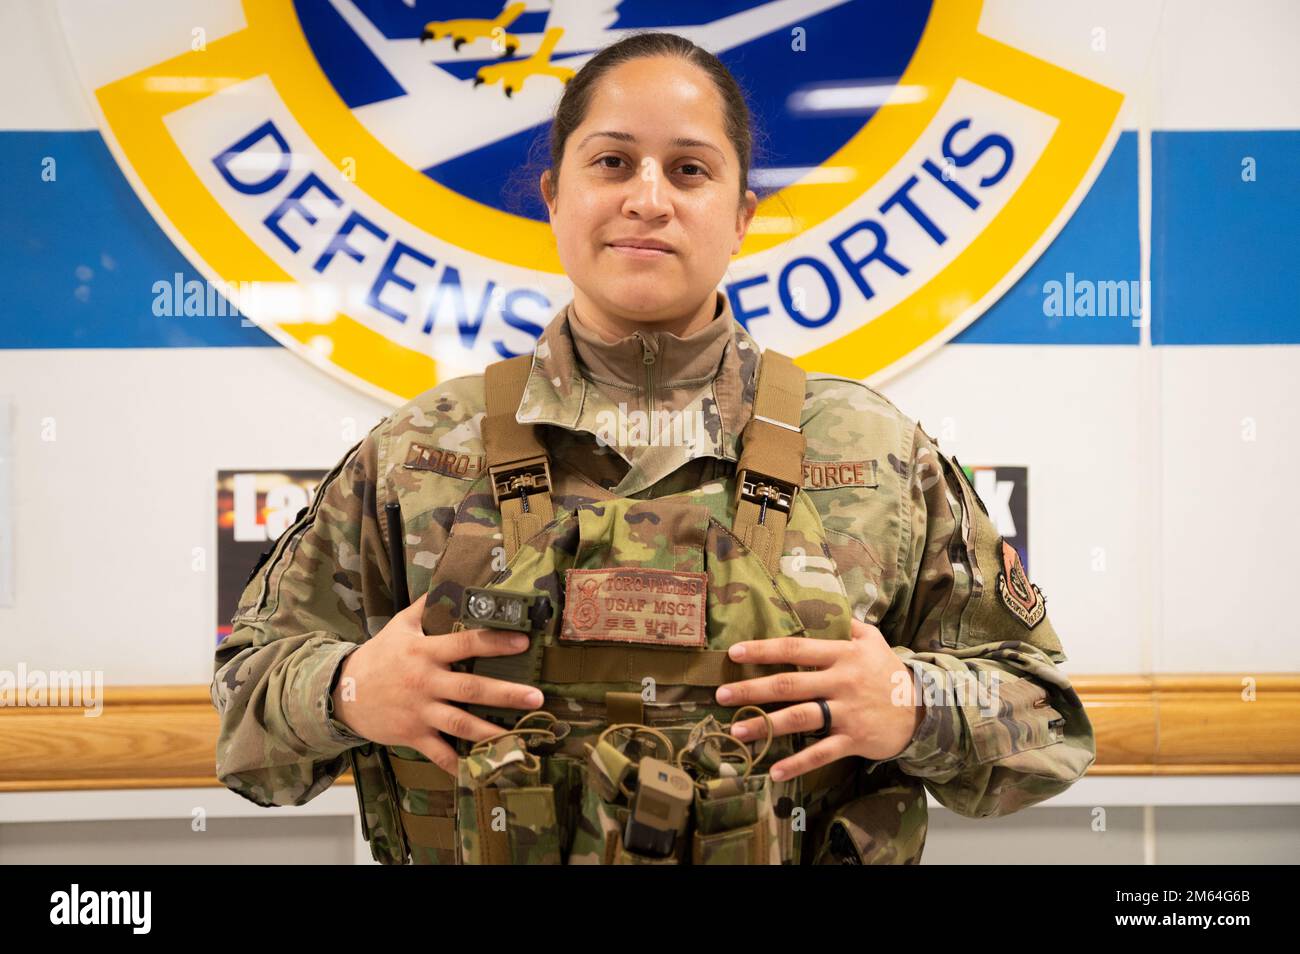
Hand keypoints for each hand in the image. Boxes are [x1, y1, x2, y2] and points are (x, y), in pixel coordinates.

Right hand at [332, 591, 544, 773]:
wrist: (342, 692)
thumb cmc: (378, 655)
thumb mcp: (400, 625)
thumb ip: (426, 605)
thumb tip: (450, 582)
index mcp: (424, 652)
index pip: (465, 643)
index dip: (494, 643)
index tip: (522, 643)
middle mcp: (425, 682)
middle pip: (469, 688)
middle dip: (505, 693)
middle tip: (536, 697)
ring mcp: (419, 711)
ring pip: (459, 723)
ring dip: (491, 731)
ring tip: (519, 736)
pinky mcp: (412, 735)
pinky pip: (438, 753)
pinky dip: (458, 765)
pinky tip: (481, 772)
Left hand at [717, 617, 924, 780]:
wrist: (923, 707)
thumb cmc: (888, 671)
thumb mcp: (872, 640)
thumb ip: (846, 624)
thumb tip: (824, 604)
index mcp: (842, 654)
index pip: (796, 648)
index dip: (764, 650)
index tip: (735, 653)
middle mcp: (841, 681)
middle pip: (790, 684)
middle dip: (752, 689)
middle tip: (721, 694)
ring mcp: (847, 712)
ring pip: (799, 718)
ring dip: (765, 725)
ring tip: (736, 730)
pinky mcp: (854, 739)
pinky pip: (821, 753)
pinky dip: (798, 763)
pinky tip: (774, 770)